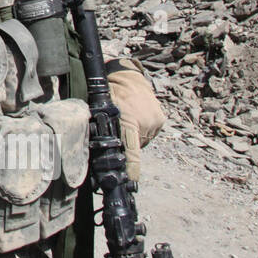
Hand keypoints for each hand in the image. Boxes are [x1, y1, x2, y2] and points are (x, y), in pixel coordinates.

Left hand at [106, 57, 164, 182]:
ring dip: (135, 139)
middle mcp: (146, 122)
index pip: (132, 151)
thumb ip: (103, 130)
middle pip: (136, 147)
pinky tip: (135, 121)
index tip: (131, 180)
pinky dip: (141, 132)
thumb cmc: (110, 93)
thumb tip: (97, 152)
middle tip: (119, 138)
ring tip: (127, 125)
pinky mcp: (161, 119)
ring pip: (143, 141)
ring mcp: (155, 121)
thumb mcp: (102, 111)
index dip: (131, 168)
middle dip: (127, 147)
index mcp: (130, 121)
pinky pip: (149, 133)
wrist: (128, 76)